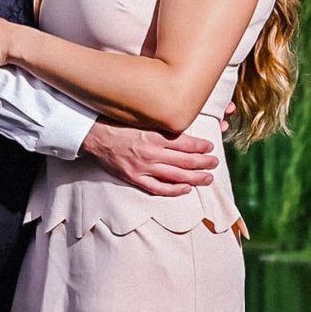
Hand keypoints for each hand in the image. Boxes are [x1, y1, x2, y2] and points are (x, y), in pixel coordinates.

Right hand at [81, 122, 216, 196]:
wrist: (95, 136)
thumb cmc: (119, 125)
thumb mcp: (142, 120)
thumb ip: (160, 127)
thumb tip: (182, 129)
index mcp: (154, 136)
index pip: (185, 143)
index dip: (200, 146)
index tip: (210, 147)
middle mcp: (151, 152)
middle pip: (185, 161)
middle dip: (203, 162)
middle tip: (215, 163)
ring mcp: (143, 167)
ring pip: (176, 176)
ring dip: (195, 178)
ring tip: (208, 178)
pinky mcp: (135, 178)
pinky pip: (158, 188)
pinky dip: (173, 190)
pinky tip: (185, 189)